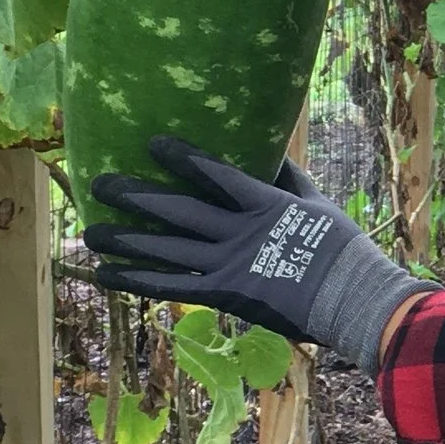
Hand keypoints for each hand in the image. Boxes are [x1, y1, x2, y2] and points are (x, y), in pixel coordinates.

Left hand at [83, 135, 421, 368]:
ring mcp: (229, 263)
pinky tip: (105, 273)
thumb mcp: (319, 206)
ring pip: (167, 248)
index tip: (152, 144)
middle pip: (179, 209)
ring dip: (125, 238)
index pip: (216, 174)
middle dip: (137, 195)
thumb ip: (291, 180)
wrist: (354, 300)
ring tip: (90, 231)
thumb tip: (272, 151)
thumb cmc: (344, 251)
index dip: (182, 158)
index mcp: (265, 204)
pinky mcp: (224, 294)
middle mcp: (240, 231)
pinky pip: (171, 286)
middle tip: (100, 182)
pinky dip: (136, 280)